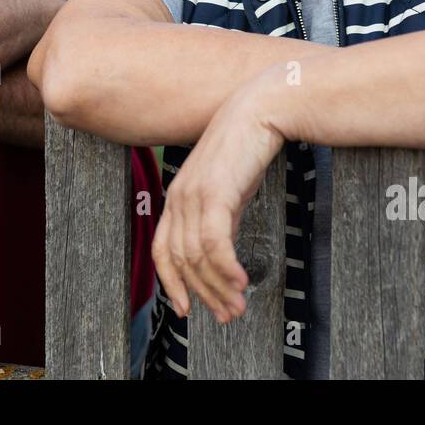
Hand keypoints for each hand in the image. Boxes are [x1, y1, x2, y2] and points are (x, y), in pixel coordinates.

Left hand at [152, 80, 283, 323]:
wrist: (262, 109)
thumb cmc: (247, 146)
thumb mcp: (229, 189)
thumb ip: (220, 218)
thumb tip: (221, 253)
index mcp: (177, 197)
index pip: (162, 250)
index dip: (171, 283)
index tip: (186, 310)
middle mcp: (179, 198)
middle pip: (182, 261)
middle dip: (204, 294)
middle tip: (226, 315)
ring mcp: (193, 195)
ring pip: (197, 256)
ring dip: (218, 287)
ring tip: (237, 306)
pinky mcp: (215, 192)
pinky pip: (214, 242)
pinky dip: (226, 267)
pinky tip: (241, 282)